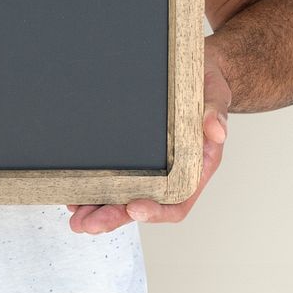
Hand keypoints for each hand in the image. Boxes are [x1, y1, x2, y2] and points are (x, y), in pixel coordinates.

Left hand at [65, 46, 230, 233]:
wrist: (195, 68)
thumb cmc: (206, 86)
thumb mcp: (215, 96)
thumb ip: (214, 114)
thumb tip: (217, 131)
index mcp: (194, 167)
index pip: (176, 201)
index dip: (156, 210)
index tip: (133, 208)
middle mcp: (170, 172)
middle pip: (143, 204)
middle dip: (115, 216)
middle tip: (89, 224)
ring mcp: (150, 164)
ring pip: (124, 195)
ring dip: (100, 208)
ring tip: (76, 218)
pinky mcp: (134, 151)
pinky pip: (114, 174)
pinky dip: (95, 187)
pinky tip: (75, 195)